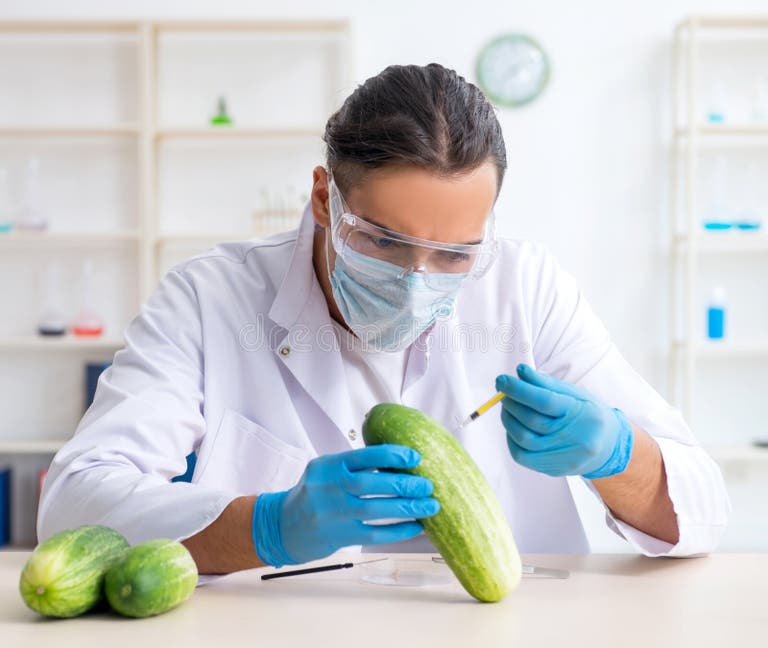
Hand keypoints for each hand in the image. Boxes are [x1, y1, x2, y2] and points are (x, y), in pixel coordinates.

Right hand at [251, 444, 439, 565]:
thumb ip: (353, 466)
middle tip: (427, 484)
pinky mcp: (338, 536)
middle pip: (370, 484)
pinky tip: (414, 526)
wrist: (281, 526)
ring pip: (374, 510)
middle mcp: (327, 488)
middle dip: (403, 484)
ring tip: (429, 506)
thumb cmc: (313, 495)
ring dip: (406, 508)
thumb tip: (397, 461)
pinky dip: (397, 531)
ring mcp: (331, 514)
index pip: (362, 456)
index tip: (414, 457)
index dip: (390, 455)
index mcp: (326, 466)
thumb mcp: (324, 472)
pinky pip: (373, 534)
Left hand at [495, 364, 633, 478]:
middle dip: (511, 402)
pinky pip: (522, 456)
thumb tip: (520, 372)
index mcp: (582, 414)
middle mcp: (575, 438)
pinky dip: (511, 438)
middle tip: (503, 391)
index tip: (502, 380)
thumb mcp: (575, 394)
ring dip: (508, 419)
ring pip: (523, 438)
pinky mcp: (553, 469)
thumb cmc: (588, 414)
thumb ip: (546, 383)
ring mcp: (564, 457)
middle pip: (531, 420)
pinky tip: (512, 426)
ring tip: (507, 407)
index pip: (544, 400)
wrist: (609, 447)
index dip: (519, 389)